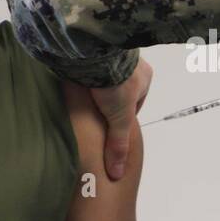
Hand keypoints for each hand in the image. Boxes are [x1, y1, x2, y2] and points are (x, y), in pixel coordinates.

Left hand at [89, 58, 152, 179]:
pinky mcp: (93, 47)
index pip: (135, 102)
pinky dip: (84, 74)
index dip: (123, 116)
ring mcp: (113, 53)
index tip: (111, 125)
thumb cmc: (116, 81)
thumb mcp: (119, 117)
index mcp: (145, 77)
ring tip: (83, 99)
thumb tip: (117, 173)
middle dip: (109, 101)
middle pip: (120, 89)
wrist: (95, 50)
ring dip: (96, 86)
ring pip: (105, 76)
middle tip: (96, 114)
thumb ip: (118, 143)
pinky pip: (90, 65)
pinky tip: (74, 83)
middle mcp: (132, 63)